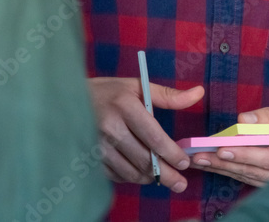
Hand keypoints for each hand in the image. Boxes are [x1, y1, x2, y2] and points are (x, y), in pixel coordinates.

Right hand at [88, 77, 203, 192]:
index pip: (154, 137)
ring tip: (164, 179)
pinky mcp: (90, 158)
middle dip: (165, 174)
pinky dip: (131, 177)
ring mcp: (98, 145)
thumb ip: (169, 95)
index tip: (185, 162)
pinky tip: (140, 174)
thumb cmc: (110, 92)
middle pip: (144, 159)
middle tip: (180, 183)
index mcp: (125, 106)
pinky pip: (115, 175)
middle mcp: (110, 128)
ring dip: (149, 178)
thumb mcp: (138, 86)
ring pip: (130, 171)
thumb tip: (199, 93)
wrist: (70, 98)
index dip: (171, 153)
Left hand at [188, 102, 268, 187]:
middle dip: (225, 163)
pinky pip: (249, 179)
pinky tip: (213, 165)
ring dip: (222, 169)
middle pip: (254, 171)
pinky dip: (230, 172)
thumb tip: (244, 121)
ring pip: (248, 177)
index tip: (223, 149)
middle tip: (200, 157)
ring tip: (199, 160)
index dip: (246, 154)